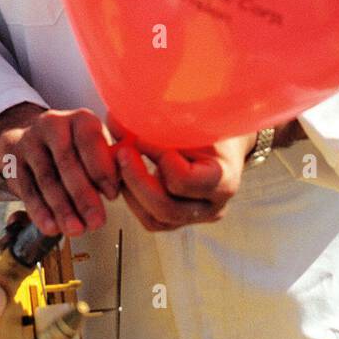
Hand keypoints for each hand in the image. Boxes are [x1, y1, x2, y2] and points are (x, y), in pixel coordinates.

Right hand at [0, 103, 119, 237]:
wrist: (29, 137)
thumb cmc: (74, 147)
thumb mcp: (93, 146)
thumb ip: (107, 163)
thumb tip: (120, 187)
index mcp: (80, 118)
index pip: (90, 140)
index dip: (102, 169)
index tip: (112, 195)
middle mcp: (53, 124)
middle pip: (67, 162)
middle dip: (83, 196)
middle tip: (96, 221)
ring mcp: (30, 142)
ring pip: (47, 179)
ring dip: (62, 208)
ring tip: (76, 229)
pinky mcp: (13, 162)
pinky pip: (28, 190)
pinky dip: (40, 212)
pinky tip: (51, 227)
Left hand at [107, 116, 256, 232]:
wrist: (224, 140)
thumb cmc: (209, 124)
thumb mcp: (191, 118)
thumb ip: (157, 121)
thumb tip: (114, 120)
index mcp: (224, 180)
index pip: (183, 180)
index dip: (157, 157)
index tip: (142, 136)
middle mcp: (212, 207)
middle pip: (166, 208)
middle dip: (136, 180)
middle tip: (121, 152)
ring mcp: (196, 217)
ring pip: (155, 219)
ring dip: (131, 191)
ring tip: (121, 163)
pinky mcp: (179, 220)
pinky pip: (151, 220)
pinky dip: (134, 198)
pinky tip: (128, 175)